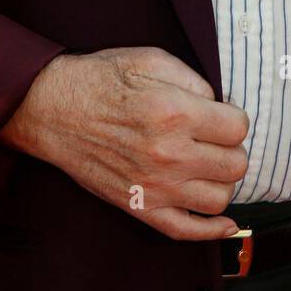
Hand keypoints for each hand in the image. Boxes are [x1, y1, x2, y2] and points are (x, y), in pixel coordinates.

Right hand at [0, 47, 249, 240]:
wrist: (52, 109)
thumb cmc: (100, 80)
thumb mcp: (151, 60)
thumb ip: (194, 80)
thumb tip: (219, 105)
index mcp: (174, 113)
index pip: (237, 128)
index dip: (232, 118)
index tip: (221, 115)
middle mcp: (168, 155)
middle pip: (235, 165)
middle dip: (230, 148)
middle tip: (213, 138)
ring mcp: (154, 187)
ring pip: (219, 199)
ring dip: (220, 181)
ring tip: (206, 164)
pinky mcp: (138, 207)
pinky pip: (187, 231)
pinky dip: (212, 230)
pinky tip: (225, 222)